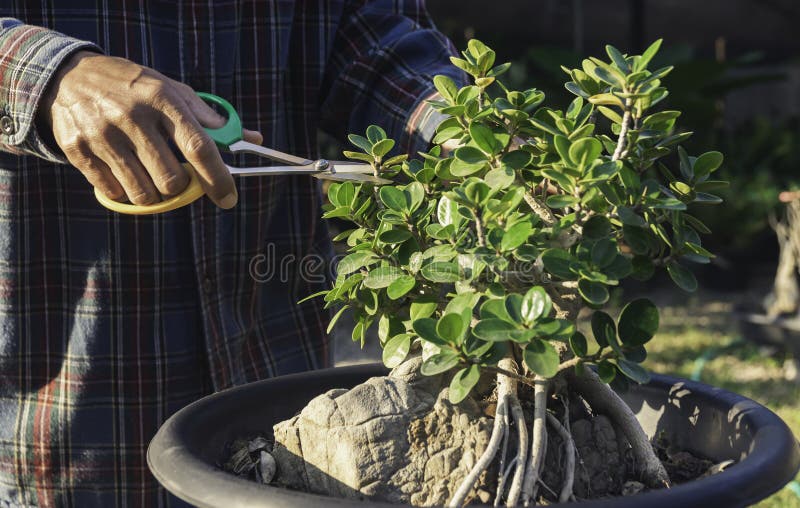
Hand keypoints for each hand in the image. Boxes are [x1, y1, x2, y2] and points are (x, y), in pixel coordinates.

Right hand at [38, 51, 261, 207]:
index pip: (198, 147)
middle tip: (176, 178)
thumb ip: (211, 118)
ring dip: (154, 194)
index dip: (218, 178)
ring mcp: (102, 134)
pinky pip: (114, 193)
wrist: (68, 76)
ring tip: (149, 175)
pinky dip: (125, 192)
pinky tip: (124, 172)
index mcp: (162, 98)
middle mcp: (132, 116)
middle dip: (181, 187)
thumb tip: (252, 138)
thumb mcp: (171, 91)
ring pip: (144, 193)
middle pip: (172, 179)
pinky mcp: (78, 150)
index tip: (229, 199)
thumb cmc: (134, 87)